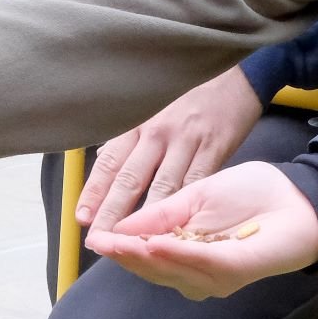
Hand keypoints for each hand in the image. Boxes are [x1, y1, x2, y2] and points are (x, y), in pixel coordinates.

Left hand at [78, 69, 266, 235]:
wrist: (235, 75)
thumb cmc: (189, 94)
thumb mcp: (151, 107)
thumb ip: (128, 136)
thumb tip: (103, 162)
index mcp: (138, 123)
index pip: (109, 162)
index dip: (94, 192)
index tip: (82, 219)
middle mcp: (157, 132)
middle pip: (130, 178)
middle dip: (112, 212)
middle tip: (100, 240)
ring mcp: (186, 140)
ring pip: (162, 186)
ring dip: (146, 218)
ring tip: (133, 243)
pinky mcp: (214, 147)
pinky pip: (197, 182)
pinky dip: (186, 207)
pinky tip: (178, 228)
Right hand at [88, 161, 317, 298]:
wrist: (296, 195)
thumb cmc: (251, 194)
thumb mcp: (196, 196)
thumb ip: (162, 214)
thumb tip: (121, 228)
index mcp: (186, 254)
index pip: (147, 257)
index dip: (121, 248)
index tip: (94, 238)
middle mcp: (199, 273)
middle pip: (155, 270)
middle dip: (127, 256)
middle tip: (101, 243)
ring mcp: (218, 276)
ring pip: (174, 271)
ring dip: (146, 257)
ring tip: (120, 244)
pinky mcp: (238, 269)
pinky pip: (204, 265)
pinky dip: (179, 255)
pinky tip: (157, 244)